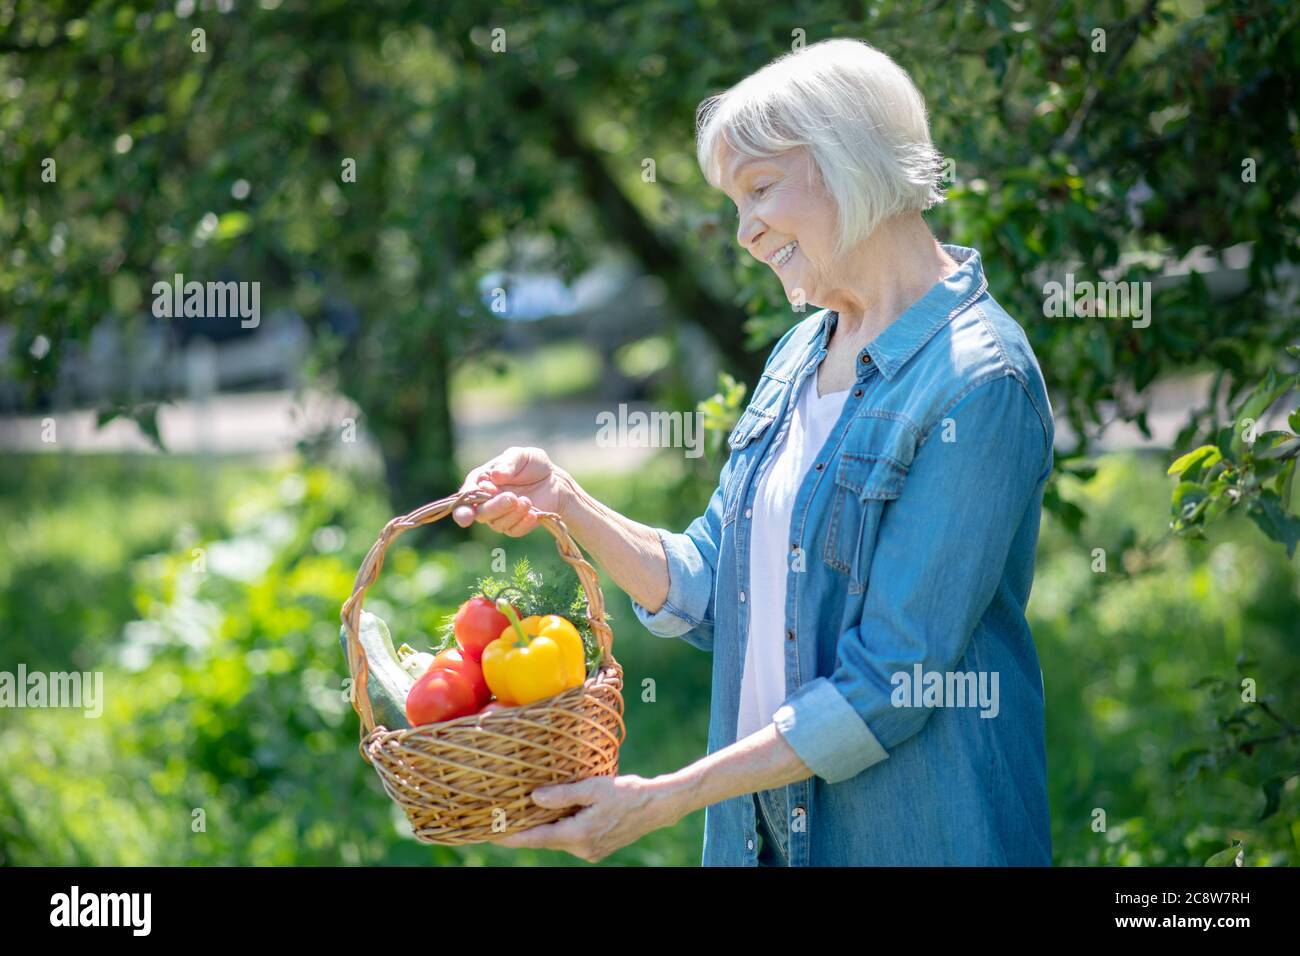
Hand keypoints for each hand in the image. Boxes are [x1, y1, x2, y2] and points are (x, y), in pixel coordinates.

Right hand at [452, 446, 572, 535]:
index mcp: (480, 482)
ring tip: (527, 501)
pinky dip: (523, 523)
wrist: (554, 480)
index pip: (466, 497)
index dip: (464, 508)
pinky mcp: (515, 525)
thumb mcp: (521, 456)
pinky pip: (514, 531)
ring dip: (512, 514)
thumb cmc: (532, 465)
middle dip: (495, 507)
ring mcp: (500, 515)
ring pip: (497, 524)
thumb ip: (508, 464)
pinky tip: (533, 514)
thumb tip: (495, 476)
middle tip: (511, 498)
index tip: (466, 517)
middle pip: (481, 513)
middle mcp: (486, 501)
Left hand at [489, 774, 681, 861]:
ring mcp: (590, 851)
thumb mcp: (594, 788)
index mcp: (578, 835)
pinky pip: (571, 837)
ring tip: (525, 810)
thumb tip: (534, 797)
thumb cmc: (627, 792)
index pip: (536, 838)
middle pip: (545, 838)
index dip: (511, 836)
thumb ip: (563, 795)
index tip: (489, 833)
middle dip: (525, 828)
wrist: (657, 806)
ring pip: (558, 837)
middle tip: (502, 817)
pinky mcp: (597, 847)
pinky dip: (561, 826)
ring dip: (545, 825)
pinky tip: (556, 812)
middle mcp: (582, 848)